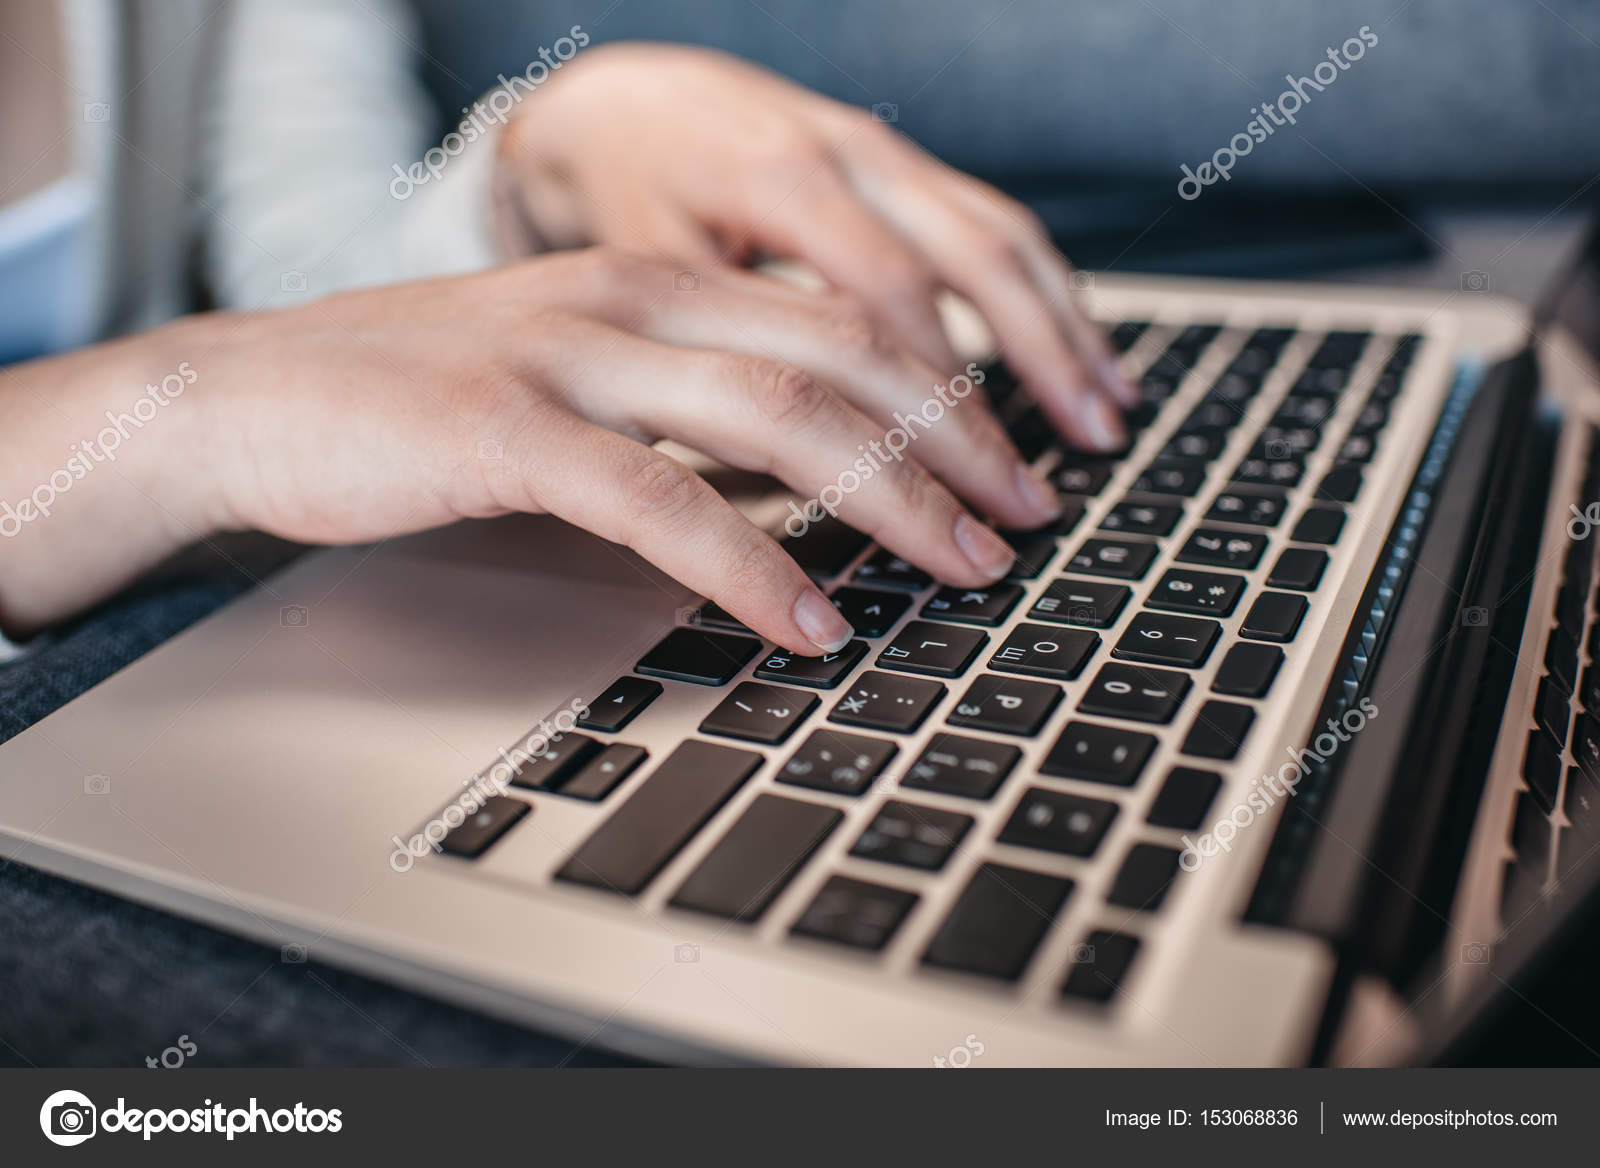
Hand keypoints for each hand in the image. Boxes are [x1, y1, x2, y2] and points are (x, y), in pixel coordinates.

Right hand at [0, 249, 1058, 653]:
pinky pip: (663, 501)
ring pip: (778, 417)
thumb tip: (803, 476)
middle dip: (957, 445)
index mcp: (659, 278)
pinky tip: (811, 620)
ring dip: (890, 499)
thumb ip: (687, 403)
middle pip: (842, 359)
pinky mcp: (508, 431)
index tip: (1014, 466)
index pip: (847, 320)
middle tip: (1029, 519)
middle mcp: (631, 299)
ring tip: (963, 568)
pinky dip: (752, 564)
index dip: (950, 393)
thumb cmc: (419, 402)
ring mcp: (570, 356)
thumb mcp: (578, 374)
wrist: (246, 397)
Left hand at [494, 42, 1132, 450]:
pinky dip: (1046, 291)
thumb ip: (724, 335)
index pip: (886, 298)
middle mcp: (852, 158)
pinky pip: (994, 221)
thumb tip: (790, 448)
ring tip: (1110, 416)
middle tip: (1075, 461)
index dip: (931, 394)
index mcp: (782, 182)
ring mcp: (887, 156)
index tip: (963, 482)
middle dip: (1036, 365)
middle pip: (973, 262)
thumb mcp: (649, 262)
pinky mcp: (903, 165)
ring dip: (1065, 328)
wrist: (628, 99)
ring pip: (1002, 236)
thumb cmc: (628, 191)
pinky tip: (1079, 348)